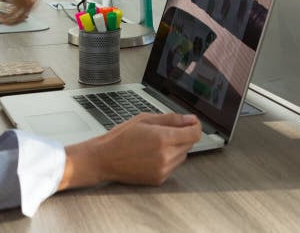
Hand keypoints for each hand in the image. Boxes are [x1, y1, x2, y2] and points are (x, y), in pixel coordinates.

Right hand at [59, 112, 201, 189]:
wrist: (104, 159)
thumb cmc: (121, 137)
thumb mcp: (145, 119)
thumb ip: (171, 119)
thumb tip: (190, 119)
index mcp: (163, 138)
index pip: (194, 134)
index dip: (196, 126)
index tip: (193, 123)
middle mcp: (166, 156)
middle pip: (189, 144)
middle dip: (183, 135)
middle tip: (165, 131)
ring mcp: (163, 170)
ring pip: (183, 155)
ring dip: (176, 147)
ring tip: (155, 143)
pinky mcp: (159, 179)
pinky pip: (173, 166)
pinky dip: (168, 159)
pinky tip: (152, 154)